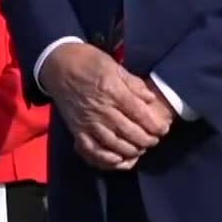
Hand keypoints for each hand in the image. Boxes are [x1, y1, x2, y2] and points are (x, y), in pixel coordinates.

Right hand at [42, 42, 175, 169]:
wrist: (57, 65)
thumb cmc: (88, 62)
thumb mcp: (114, 65)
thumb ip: (134, 83)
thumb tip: (151, 99)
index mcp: (113, 91)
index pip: (140, 115)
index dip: (156, 125)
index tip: (163, 129)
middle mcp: (101, 109)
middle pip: (130, 132)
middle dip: (147, 140)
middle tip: (154, 140)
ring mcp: (88, 121)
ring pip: (115, 144)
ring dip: (131, 150)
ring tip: (140, 149)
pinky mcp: (77, 129)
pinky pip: (91, 149)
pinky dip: (105, 158)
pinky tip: (117, 159)